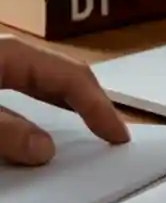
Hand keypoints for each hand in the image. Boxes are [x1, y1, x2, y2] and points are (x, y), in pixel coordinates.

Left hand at [0, 36, 129, 165]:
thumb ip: (5, 131)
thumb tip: (46, 151)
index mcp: (11, 52)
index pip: (72, 76)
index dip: (99, 106)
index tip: (118, 136)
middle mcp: (7, 52)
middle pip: (62, 74)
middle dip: (90, 101)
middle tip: (111, 131)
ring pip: (41, 80)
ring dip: (65, 104)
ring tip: (85, 125)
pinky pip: (19, 88)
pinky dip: (38, 105)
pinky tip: (37, 121)